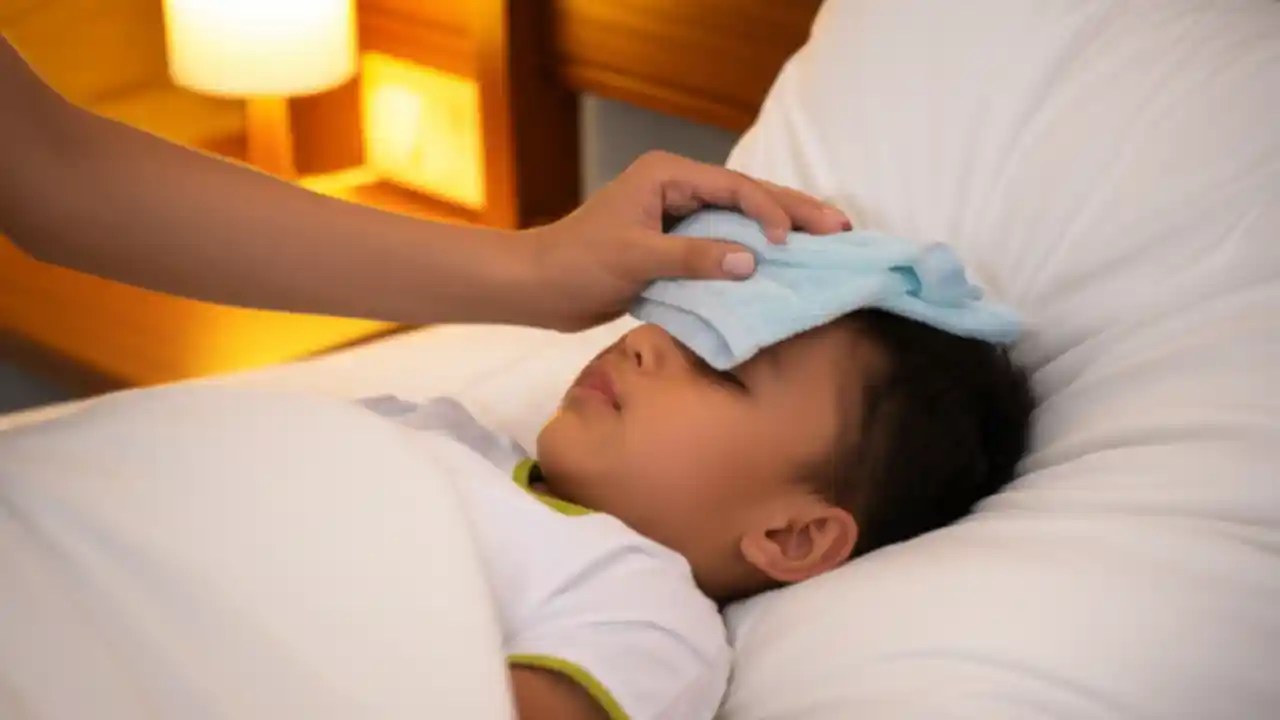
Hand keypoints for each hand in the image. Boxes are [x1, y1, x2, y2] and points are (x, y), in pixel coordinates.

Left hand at [523, 151, 851, 331]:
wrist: (539, 288)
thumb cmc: (577, 264)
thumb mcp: (634, 258)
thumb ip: (691, 257)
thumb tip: (751, 261)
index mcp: (667, 176)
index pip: (733, 186)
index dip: (768, 210)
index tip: (791, 241)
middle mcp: (676, 187)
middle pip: (746, 195)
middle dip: (792, 211)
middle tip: (840, 227)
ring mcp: (676, 215)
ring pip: (740, 219)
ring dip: (778, 232)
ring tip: (825, 241)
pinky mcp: (673, 244)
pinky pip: (723, 244)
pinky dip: (752, 255)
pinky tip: (782, 267)